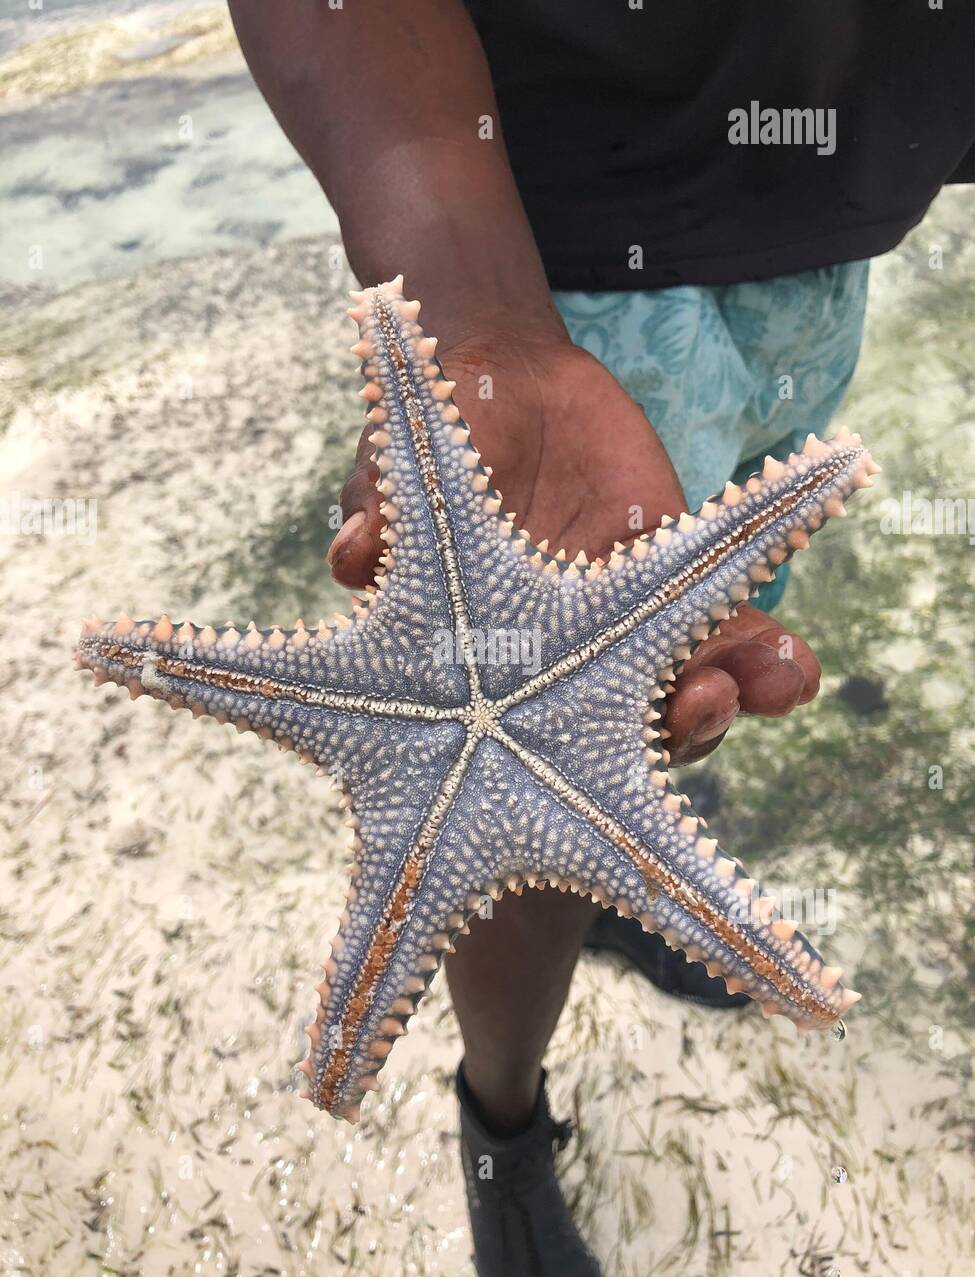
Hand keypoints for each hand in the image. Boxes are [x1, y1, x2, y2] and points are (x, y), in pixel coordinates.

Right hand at [327, 320, 819, 766]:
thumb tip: (353, 553)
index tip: (584, 751)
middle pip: (622, 737)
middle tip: (695, 709)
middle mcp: (564, 668)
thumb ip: (377, 518)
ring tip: (772, 684)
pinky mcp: (675, 589)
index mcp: (492, 662)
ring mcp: (626, 634)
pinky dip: (763, 657)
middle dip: (667, 734)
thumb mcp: (391, 479)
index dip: (560, 761)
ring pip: (680, 691)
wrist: (501, 387)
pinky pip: (726, 631)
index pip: (527, 736)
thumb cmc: (432, 452)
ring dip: (728, 698)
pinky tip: (793, 670)